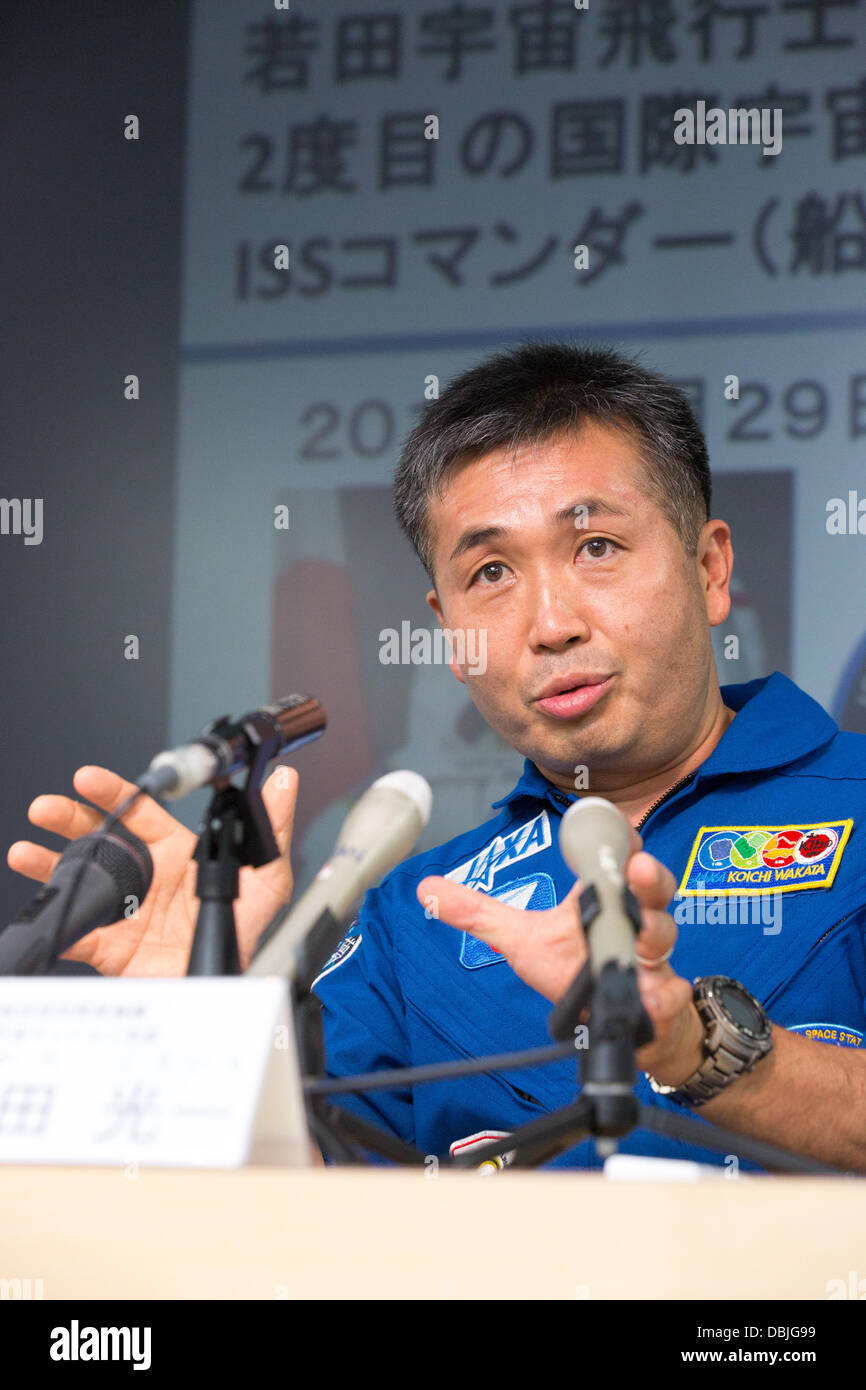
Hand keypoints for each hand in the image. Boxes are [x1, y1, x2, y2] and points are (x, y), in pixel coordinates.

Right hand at [6, 764, 297, 975]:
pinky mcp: (109, 943)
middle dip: (68, 818)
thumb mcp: (265, 873)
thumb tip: (283, 780)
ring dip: (48, 861)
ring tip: (25, 851)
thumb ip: (270, 825)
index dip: (113, 791)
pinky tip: (44, 904)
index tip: (87, 778)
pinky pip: (76, 927)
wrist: (224, 981)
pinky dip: (57, 917)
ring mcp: (123, 905)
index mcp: (174, 850)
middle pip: (97, 835)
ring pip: (78, 875)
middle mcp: (144, 872)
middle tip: (46, 807)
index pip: (138, 811)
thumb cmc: (244, 925)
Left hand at [417, 835, 704, 1087]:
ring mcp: (650, 954)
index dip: (618, 837)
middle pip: (652, 882)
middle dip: (647, 874)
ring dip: (653, 929)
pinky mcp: (660, 995)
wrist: (617, 1020)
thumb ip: (478, 913)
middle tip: (635, 867)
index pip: (617, 850)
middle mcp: (631, 915)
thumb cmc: (574, 967)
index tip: (612, 828)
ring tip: (637, 930)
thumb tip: (425, 887)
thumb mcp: (521, 940)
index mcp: (600, 894)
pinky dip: (658, 990)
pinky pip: (667, 989)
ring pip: (663, 932)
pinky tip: (647, 991)